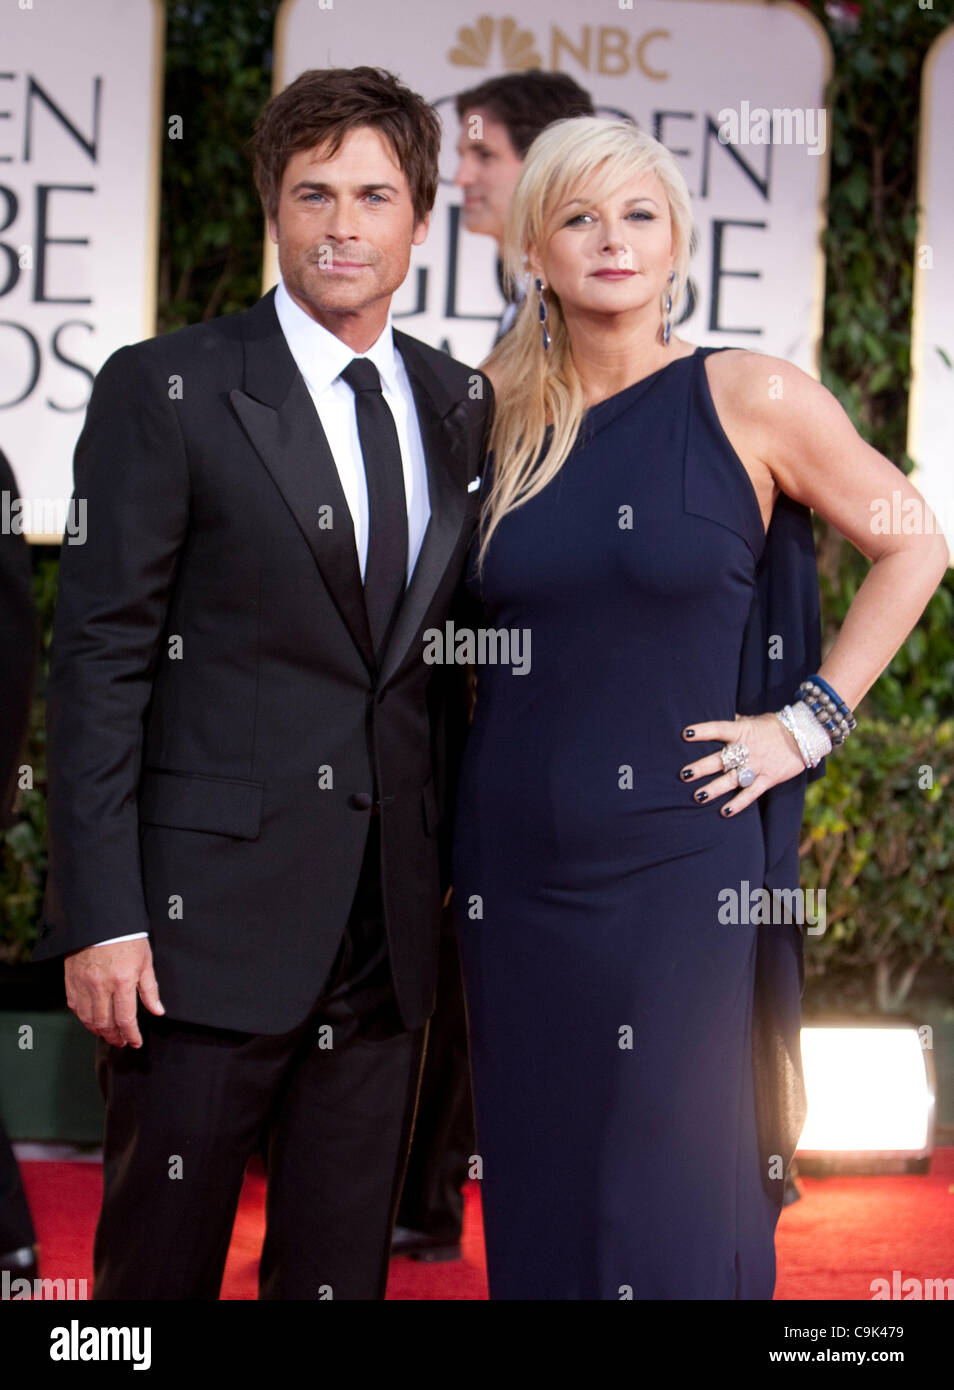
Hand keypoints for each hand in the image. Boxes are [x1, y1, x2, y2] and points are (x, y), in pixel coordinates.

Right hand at [64, 938, 163, 1048]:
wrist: (100, 920)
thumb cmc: (126, 937)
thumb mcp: (145, 961)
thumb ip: (150, 989)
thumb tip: (157, 1011)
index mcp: (122, 981)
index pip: (126, 1019)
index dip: (131, 1035)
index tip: (135, 1042)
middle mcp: (100, 986)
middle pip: (106, 1023)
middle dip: (115, 1037)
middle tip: (122, 1042)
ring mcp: (83, 985)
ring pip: (89, 1019)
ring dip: (100, 1031)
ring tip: (109, 1035)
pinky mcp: (71, 981)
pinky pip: (76, 1007)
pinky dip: (84, 1018)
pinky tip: (92, 1021)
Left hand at [678, 712, 805, 816]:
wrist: (805, 736)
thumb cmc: (774, 726)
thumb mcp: (753, 720)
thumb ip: (734, 723)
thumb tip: (717, 716)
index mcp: (742, 731)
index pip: (719, 729)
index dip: (703, 731)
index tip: (686, 734)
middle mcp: (747, 749)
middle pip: (721, 759)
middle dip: (702, 767)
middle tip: (684, 774)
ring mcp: (757, 765)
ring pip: (733, 779)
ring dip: (715, 788)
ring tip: (698, 796)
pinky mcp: (768, 779)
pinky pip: (751, 793)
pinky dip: (739, 803)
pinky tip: (725, 812)